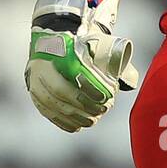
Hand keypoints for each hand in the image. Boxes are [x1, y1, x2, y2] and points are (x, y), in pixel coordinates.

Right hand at [25, 0, 139, 132]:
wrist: (51, 41)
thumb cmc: (78, 45)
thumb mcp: (94, 45)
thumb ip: (111, 60)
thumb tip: (131, 80)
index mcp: (56, 52)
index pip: (73, 73)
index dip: (90, 89)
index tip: (107, 96)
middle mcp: (41, 67)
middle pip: (61, 93)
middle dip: (84, 105)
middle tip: (103, 110)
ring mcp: (35, 83)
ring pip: (53, 106)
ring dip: (76, 116)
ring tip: (93, 120)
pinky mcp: (35, 95)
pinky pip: (47, 113)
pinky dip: (64, 122)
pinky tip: (78, 126)